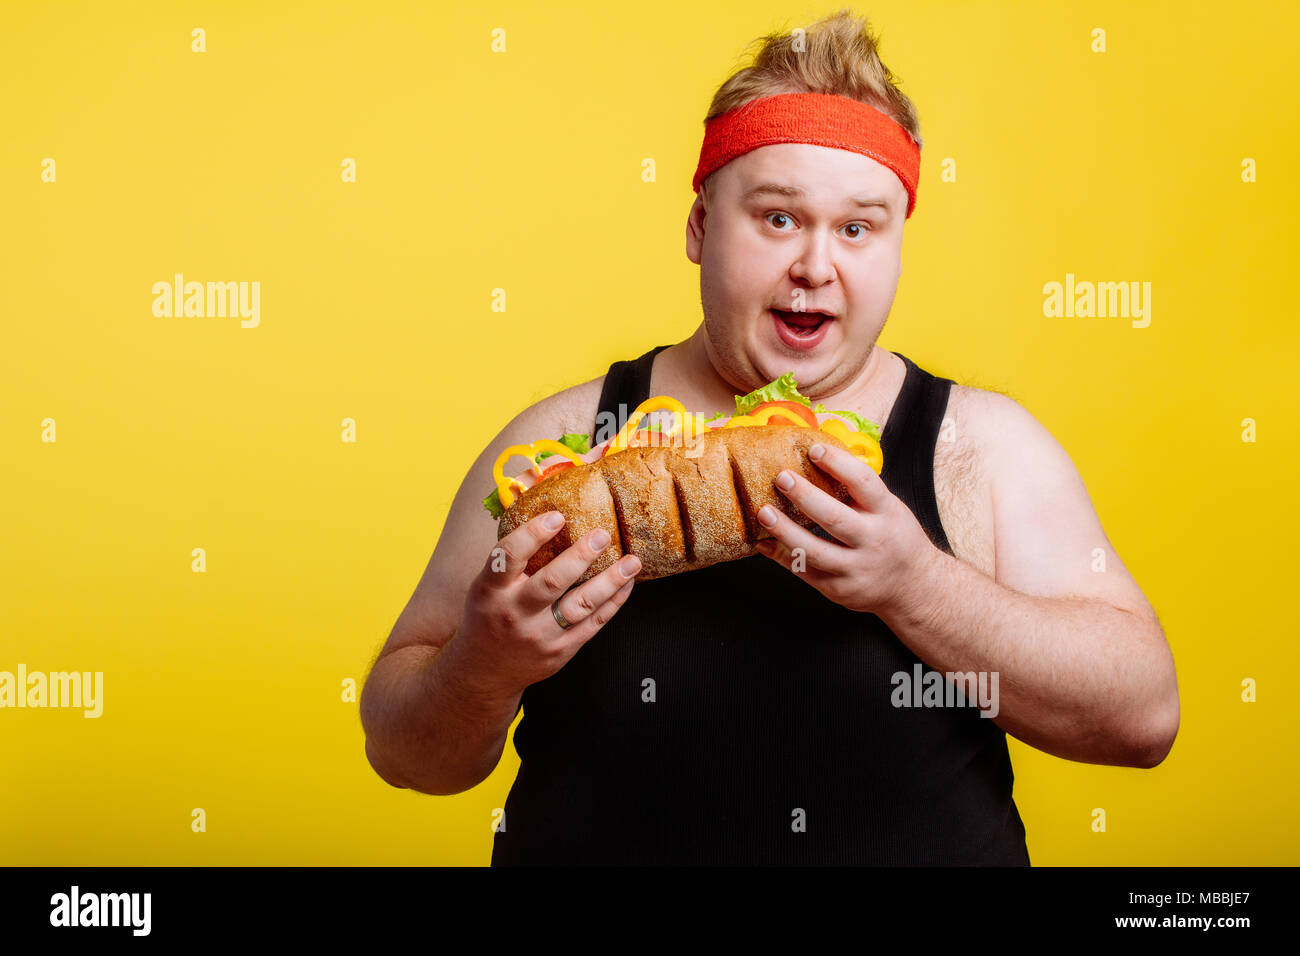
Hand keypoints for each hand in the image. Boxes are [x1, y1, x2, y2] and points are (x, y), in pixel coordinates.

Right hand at [450, 512, 641, 697]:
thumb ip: (509, 558)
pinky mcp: (559, 651)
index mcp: (491, 590)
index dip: (533, 534)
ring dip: (611, 581)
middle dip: (581, 556)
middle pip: (552, 582)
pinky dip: (613, 603)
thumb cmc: (488, 616)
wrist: (482, 671)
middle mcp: (514, 613)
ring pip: (580, 605)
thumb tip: (543, 511)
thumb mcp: (484, 586)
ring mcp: (539, 635)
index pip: (509, 556)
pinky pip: (592, 624)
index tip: (557, 516)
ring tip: (633, 561)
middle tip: (603, 534)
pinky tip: (626, 584)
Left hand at [752, 441, 939, 616]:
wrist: (913, 586)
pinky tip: (765, 543)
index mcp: (887, 513)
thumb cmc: (894, 536)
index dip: (838, 463)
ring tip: (764, 513)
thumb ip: (858, 491)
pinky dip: (782, 556)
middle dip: (804, 497)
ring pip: (815, 551)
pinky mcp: (840, 589)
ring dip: (785, 531)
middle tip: (781, 478)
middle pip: (835, 518)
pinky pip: (806, 573)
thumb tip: (817, 458)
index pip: (863, 482)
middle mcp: (873, 540)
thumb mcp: (888, 508)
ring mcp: (856, 568)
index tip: (814, 450)